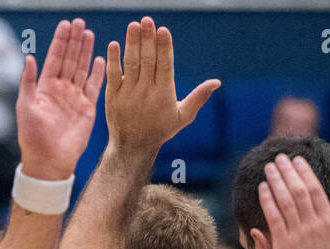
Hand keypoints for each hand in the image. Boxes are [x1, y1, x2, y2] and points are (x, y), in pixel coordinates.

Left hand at [15, 18, 104, 180]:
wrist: (49, 161)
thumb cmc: (33, 137)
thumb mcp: (26, 107)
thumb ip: (28, 82)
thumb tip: (28, 57)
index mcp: (45, 88)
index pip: (55, 58)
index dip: (60, 41)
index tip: (66, 24)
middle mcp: (61, 90)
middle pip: (70, 60)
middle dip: (74, 41)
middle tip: (80, 22)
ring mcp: (74, 98)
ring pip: (82, 69)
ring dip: (86, 52)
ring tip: (89, 34)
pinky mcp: (87, 109)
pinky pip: (94, 87)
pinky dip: (98, 73)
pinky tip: (100, 59)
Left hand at [104, 17, 218, 155]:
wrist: (132, 147)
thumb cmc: (160, 130)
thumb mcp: (183, 116)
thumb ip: (198, 97)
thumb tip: (217, 82)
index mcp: (164, 95)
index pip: (164, 66)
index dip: (163, 47)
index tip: (162, 30)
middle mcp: (146, 93)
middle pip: (147, 61)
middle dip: (148, 39)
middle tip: (147, 20)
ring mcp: (128, 95)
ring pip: (131, 65)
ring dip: (132, 44)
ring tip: (134, 25)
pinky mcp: (112, 97)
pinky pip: (113, 76)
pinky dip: (114, 60)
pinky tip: (114, 44)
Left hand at [257, 153, 329, 248]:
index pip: (316, 192)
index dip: (305, 174)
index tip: (297, 161)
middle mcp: (314, 226)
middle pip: (299, 191)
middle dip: (288, 172)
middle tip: (279, 158)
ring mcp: (297, 235)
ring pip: (286, 201)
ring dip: (276, 182)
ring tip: (269, 167)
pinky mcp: (283, 246)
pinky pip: (274, 218)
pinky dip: (268, 201)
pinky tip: (262, 188)